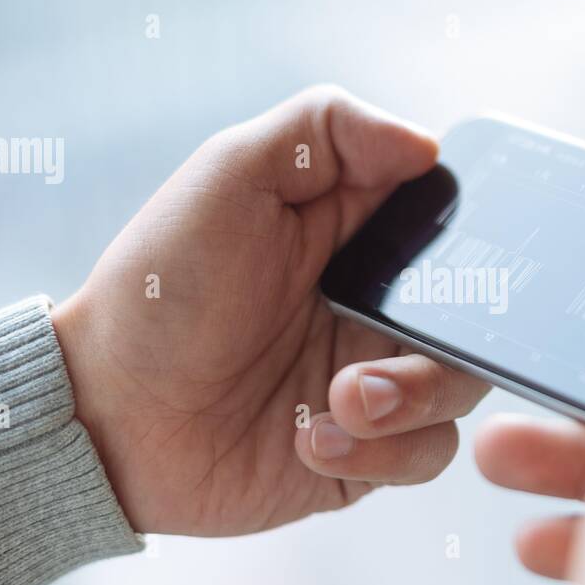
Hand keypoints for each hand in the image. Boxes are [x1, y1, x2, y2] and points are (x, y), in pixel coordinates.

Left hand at [52, 86, 488, 535]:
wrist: (108, 419)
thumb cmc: (160, 292)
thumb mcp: (229, 176)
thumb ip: (326, 130)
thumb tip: (428, 144)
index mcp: (358, 233)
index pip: (453, 222)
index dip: (473, 236)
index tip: (459, 255)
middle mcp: (377, 305)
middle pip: (476, 314)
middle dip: (452, 337)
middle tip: (391, 349)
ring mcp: (377, 381)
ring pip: (463, 388)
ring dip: (412, 399)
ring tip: (340, 400)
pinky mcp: (367, 453)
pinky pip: (425, 454)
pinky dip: (380, 453)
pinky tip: (311, 441)